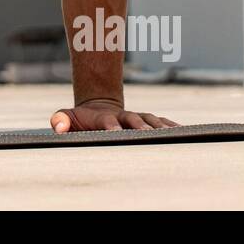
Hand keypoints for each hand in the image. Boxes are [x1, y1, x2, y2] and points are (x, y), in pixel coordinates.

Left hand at [51, 98, 179, 132]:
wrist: (98, 107)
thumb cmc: (81, 119)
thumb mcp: (67, 117)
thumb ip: (60, 120)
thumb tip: (59, 126)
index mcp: (104, 117)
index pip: (108, 121)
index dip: (111, 126)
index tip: (115, 132)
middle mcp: (124, 116)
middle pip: (134, 120)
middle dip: (140, 128)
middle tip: (148, 136)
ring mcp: (137, 117)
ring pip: (151, 120)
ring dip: (160, 128)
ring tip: (171, 136)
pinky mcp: (147, 121)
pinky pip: (162, 123)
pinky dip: (172, 127)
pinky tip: (184, 132)